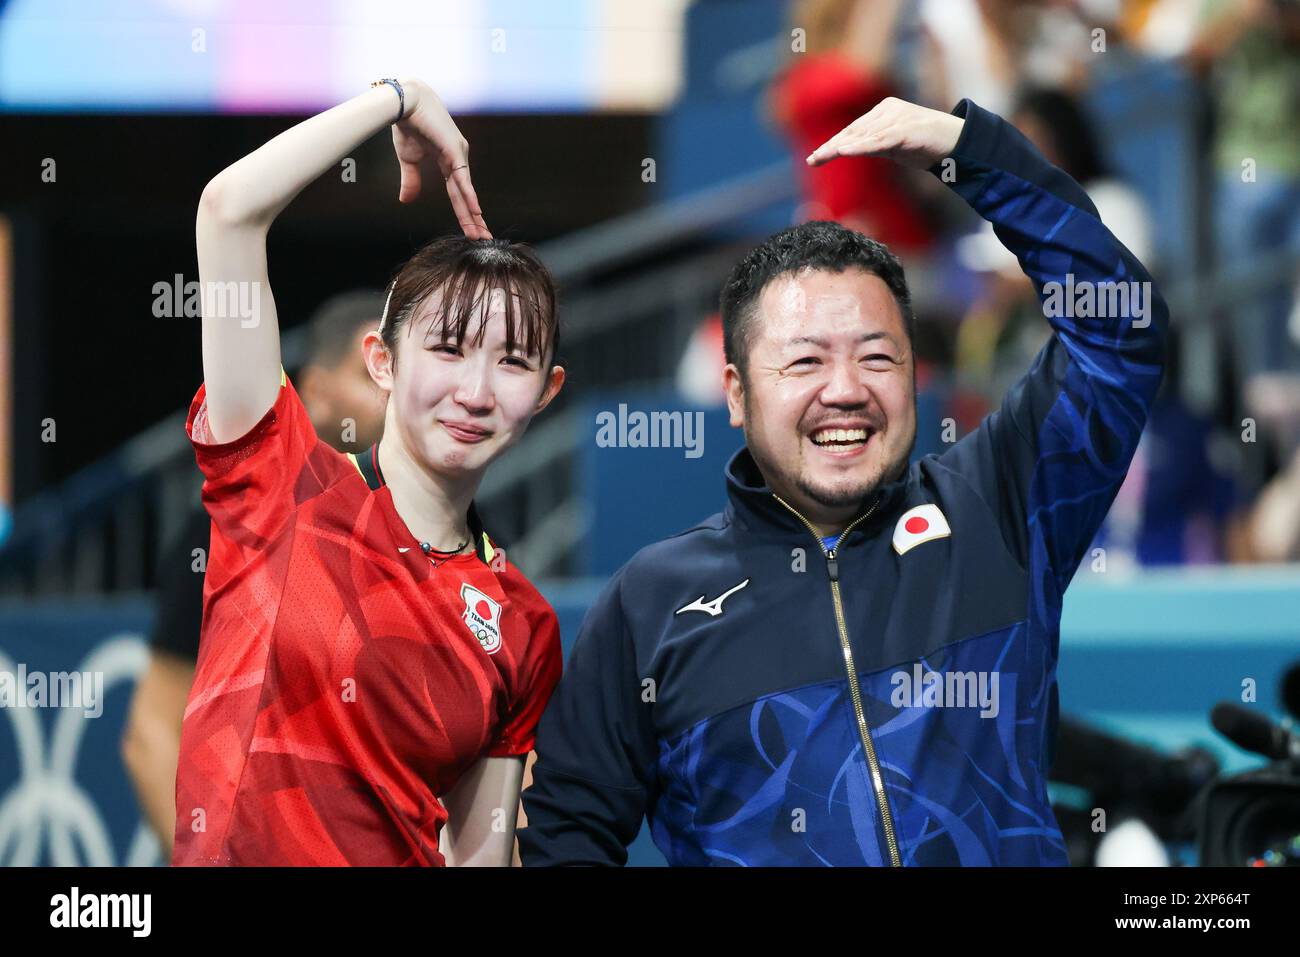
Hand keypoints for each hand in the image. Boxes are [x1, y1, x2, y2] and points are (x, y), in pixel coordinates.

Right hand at [390, 80, 491, 238]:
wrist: (403, 100)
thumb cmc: (407, 124)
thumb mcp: (408, 158)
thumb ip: (411, 180)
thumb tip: (406, 201)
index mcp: (449, 161)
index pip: (458, 193)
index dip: (465, 212)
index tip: (472, 230)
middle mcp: (458, 158)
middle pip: (466, 195)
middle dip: (474, 219)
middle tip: (483, 238)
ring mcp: (458, 153)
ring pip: (466, 190)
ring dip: (473, 213)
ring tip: (481, 232)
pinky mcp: (453, 148)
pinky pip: (462, 177)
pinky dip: (468, 195)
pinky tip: (476, 210)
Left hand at [806, 97, 963, 170]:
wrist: (958, 142)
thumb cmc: (926, 144)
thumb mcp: (894, 146)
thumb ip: (874, 145)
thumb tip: (850, 150)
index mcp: (884, 110)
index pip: (853, 129)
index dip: (834, 143)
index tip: (815, 157)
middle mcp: (888, 110)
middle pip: (854, 131)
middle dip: (832, 147)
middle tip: (812, 160)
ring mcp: (898, 118)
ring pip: (863, 135)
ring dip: (841, 147)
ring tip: (821, 157)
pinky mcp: (907, 129)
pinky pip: (880, 139)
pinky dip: (861, 146)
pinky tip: (845, 151)